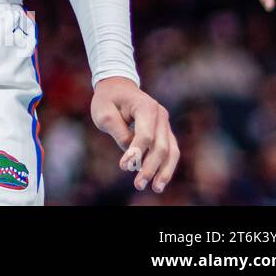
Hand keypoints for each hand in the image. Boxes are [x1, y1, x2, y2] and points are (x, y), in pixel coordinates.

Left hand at [91, 76, 179, 193]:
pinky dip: (166, 166)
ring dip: (164, 171)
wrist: (117, 87)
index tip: (123, 166)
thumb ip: (119, 132)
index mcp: (146, 106)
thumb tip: (132, 153)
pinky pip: (170, 151)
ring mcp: (165, 123)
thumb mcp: (104, 112)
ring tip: (155, 188)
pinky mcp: (165, 132)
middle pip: (161, 146)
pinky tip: (158, 180)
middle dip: (150, 167)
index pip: (145, 135)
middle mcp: (160, 115)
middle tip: (138, 185)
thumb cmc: (108, 100)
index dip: (136, 152)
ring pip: (171, 151)